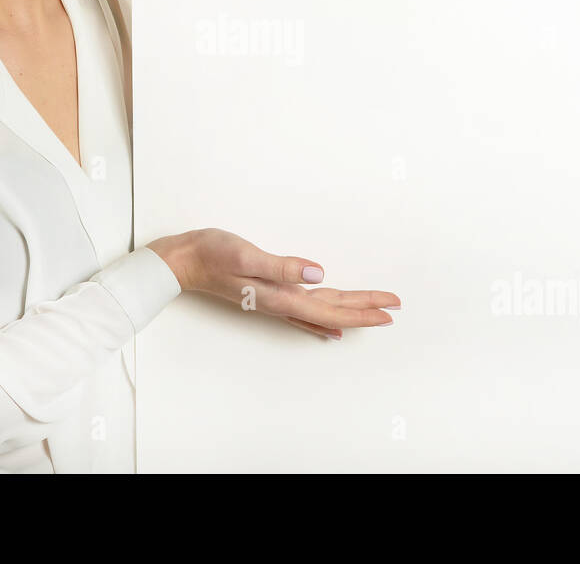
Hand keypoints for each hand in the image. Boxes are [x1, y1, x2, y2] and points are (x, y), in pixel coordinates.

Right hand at [147, 228, 399, 339]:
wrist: (183, 260)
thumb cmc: (212, 253)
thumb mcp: (247, 256)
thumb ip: (282, 266)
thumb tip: (319, 274)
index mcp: (282, 295)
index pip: (333, 307)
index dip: (364, 308)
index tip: (391, 306)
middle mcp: (282, 302)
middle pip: (333, 311)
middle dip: (366, 310)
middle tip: (396, 307)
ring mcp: (274, 300)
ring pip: (322, 310)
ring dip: (350, 311)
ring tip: (374, 313)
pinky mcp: (267, 293)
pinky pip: (304, 311)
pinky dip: (322, 318)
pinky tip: (330, 326)